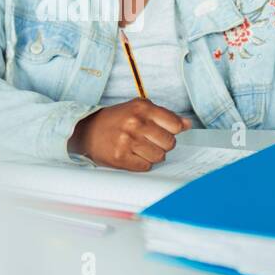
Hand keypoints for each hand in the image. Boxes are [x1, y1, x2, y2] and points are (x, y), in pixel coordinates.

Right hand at [70, 100, 191, 171]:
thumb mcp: (138, 109)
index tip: (164, 131)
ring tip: (140, 148)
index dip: (172, 131)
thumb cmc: (115, 120)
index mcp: (142, 108)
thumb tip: (187, 124)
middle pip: (169, 143)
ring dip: (153, 155)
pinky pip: (145, 166)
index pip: (175, 125)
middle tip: (150, 141)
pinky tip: (133, 155)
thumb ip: (164, 115)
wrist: (87, 130)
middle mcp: (136, 123)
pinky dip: (142, 164)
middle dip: (162, 144)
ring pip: (159, 157)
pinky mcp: (120, 157)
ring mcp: (128, 140)